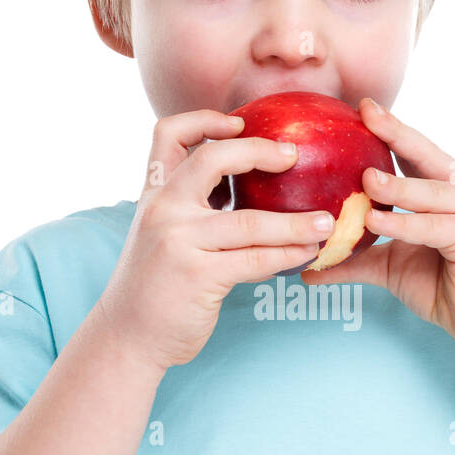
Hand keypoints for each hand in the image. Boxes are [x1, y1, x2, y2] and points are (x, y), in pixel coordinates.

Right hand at [97, 110, 334, 373]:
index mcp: (153, 193)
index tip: (240, 122)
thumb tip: (248, 187)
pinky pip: (255, 260)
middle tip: (295, 156)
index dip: (205, 119)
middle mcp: (162, 209)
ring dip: (296, 222)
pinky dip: (287, 256)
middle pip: (213, 159)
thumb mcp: (160, 233)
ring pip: (250, 221)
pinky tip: (307, 255)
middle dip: (259, 151)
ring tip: (326, 223)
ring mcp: (178, 241)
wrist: (127, 335)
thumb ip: (190, 206)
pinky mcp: (198, 275)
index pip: (169, 133)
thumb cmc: (154, 285)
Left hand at [300, 98, 454, 365]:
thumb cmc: (444, 286)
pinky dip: (405, 225)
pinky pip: (434, 228)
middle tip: (365, 113)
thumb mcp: (391, 267)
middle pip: (428, 156)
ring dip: (398, 186)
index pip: (417, 152)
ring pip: (431, 193)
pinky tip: (376, 221)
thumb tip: (306, 266)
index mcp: (449, 188)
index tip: (362, 107)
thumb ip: (354, 259)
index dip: (392, 129)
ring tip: (364, 180)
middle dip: (397, 133)